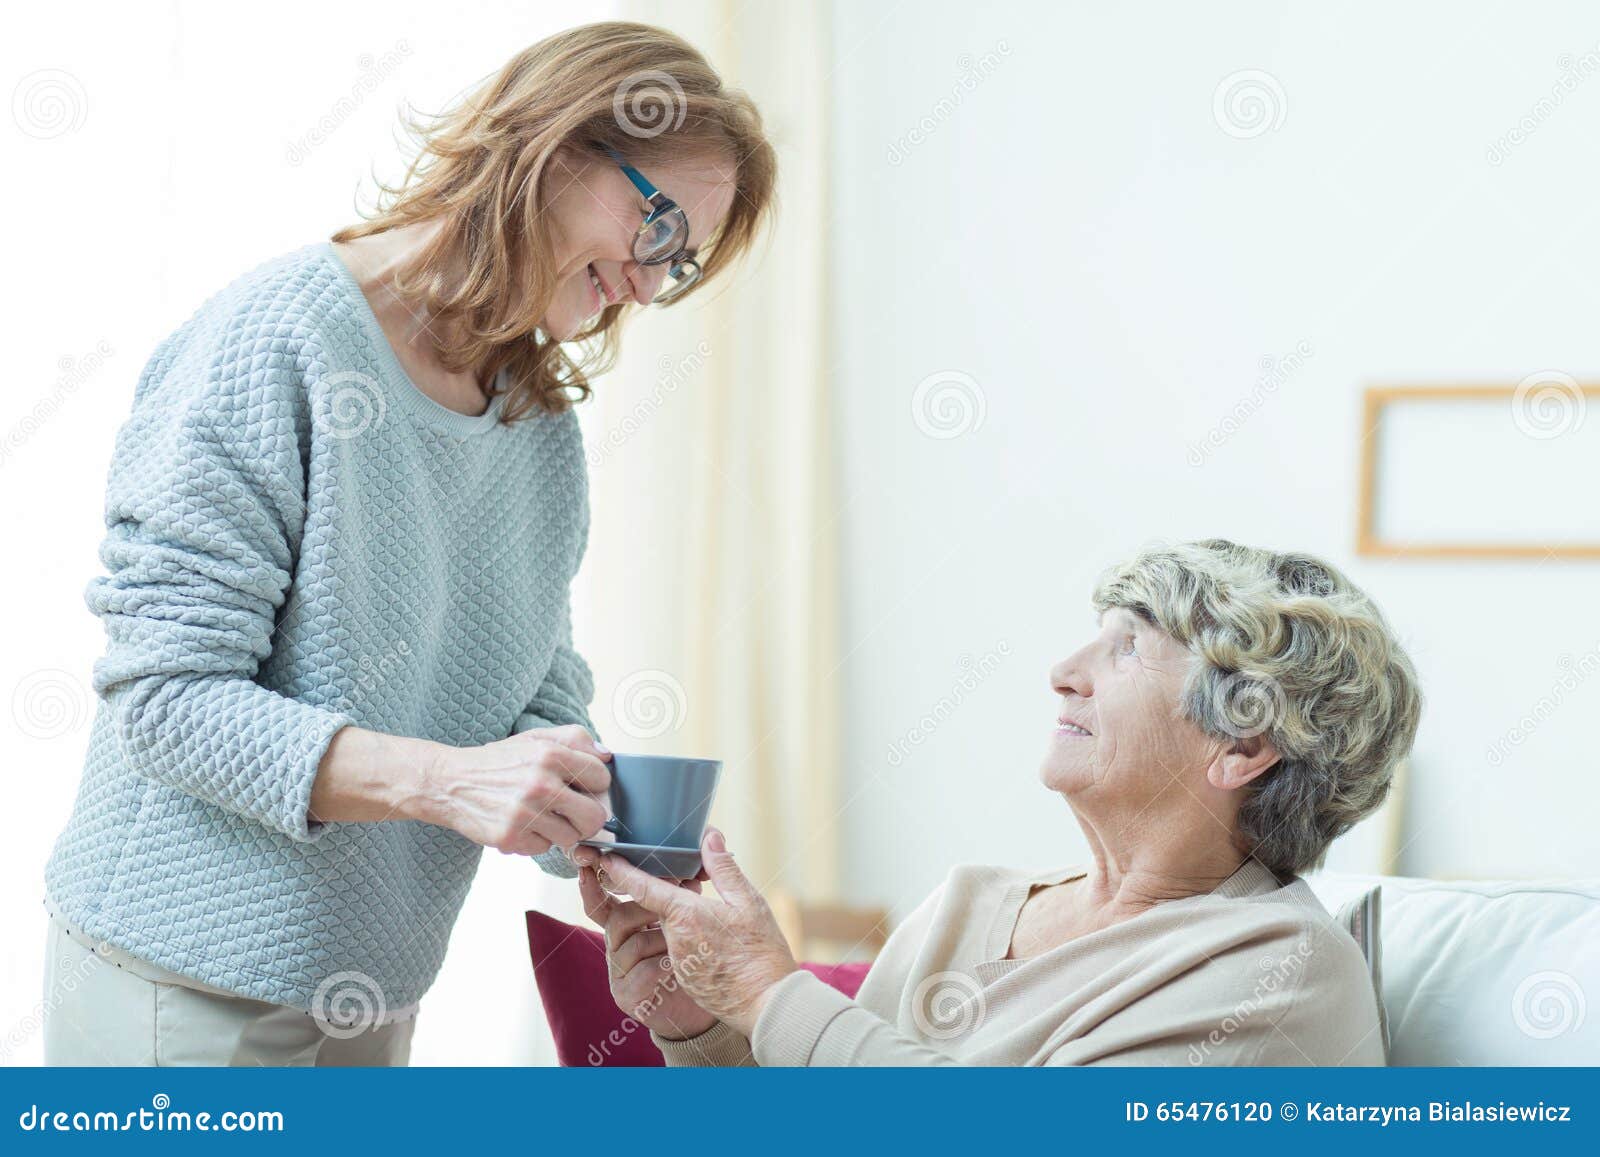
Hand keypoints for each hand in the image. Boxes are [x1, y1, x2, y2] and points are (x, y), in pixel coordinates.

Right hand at [416, 725, 611, 855]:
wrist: (449, 783)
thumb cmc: (497, 762)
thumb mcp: (535, 738)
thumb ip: (574, 739)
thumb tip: (607, 755)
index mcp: (551, 754)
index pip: (602, 778)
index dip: (595, 785)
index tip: (583, 787)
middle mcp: (540, 784)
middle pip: (595, 817)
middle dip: (587, 816)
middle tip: (572, 812)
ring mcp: (525, 813)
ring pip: (571, 837)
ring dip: (560, 830)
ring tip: (541, 816)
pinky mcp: (511, 837)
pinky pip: (544, 848)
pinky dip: (536, 840)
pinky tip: (522, 824)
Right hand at [579, 867, 716, 1040]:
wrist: (700, 1011)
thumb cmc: (691, 963)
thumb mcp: (682, 926)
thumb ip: (675, 901)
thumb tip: (689, 874)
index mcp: (626, 928)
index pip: (602, 903)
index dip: (592, 886)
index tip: (586, 864)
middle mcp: (617, 949)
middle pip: (617, 918)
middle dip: (647, 907)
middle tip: (675, 899)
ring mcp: (618, 974)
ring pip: (633, 943)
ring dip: (664, 937)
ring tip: (687, 942)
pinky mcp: (627, 996)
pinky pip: (644, 972)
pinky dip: (667, 964)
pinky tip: (681, 967)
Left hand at [597, 827, 797, 1037]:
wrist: (768, 1004)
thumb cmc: (761, 951)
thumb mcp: (749, 902)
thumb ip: (724, 868)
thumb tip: (709, 837)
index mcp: (686, 916)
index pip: (642, 888)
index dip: (622, 871)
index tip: (607, 857)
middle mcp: (674, 940)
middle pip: (655, 908)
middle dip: (660, 894)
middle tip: (679, 880)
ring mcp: (677, 962)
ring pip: (668, 930)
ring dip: (677, 919)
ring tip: (705, 913)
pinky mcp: (684, 979)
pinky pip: (677, 952)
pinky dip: (686, 940)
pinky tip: (711, 940)